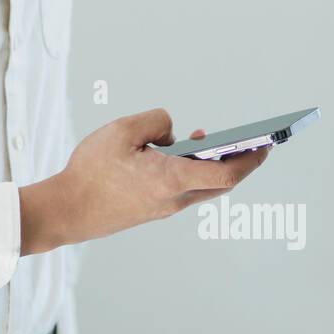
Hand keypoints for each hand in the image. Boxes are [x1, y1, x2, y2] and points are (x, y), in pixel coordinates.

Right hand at [18, 109, 268, 253]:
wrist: (66, 211)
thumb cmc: (91, 172)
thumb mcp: (121, 130)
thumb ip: (155, 122)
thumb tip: (172, 132)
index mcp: (172, 179)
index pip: (226, 174)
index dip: (251, 159)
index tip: (267, 145)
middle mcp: (174, 199)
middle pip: (220, 183)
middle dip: (241, 162)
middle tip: (257, 143)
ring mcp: (164, 208)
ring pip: (201, 187)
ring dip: (211, 165)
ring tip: (206, 139)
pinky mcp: (152, 210)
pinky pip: (181, 189)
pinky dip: (189, 171)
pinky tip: (177, 153)